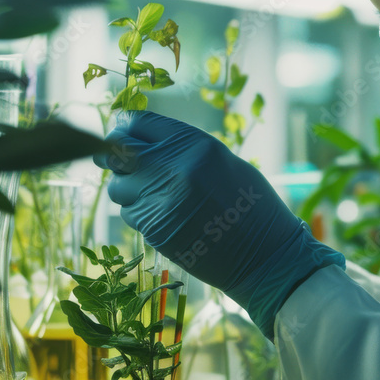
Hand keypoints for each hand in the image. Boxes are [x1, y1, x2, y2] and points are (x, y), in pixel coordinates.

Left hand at [95, 111, 344, 337]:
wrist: (265, 255)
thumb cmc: (251, 205)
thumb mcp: (223, 161)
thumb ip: (182, 149)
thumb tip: (143, 141)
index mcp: (194, 145)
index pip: (139, 123)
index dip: (126, 126)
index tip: (123, 132)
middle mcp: (173, 169)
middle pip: (118, 152)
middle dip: (113, 153)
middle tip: (116, 157)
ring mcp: (161, 201)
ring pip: (119, 187)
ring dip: (128, 187)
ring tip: (152, 192)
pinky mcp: (155, 230)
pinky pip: (130, 213)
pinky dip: (139, 212)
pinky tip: (164, 215)